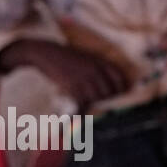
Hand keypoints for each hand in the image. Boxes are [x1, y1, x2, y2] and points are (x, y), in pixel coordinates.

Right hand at [0, 39, 129, 107]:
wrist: (46, 52)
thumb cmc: (65, 56)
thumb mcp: (86, 58)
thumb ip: (97, 68)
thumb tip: (104, 84)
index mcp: (101, 62)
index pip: (119, 78)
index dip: (120, 89)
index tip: (117, 95)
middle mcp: (96, 70)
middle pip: (108, 91)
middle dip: (104, 99)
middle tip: (96, 102)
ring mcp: (84, 77)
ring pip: (96, 97)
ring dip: (91, 104)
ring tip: (85, 106)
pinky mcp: (72, 85)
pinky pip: (82, 102)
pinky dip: (81, 110)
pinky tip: (78, 114)